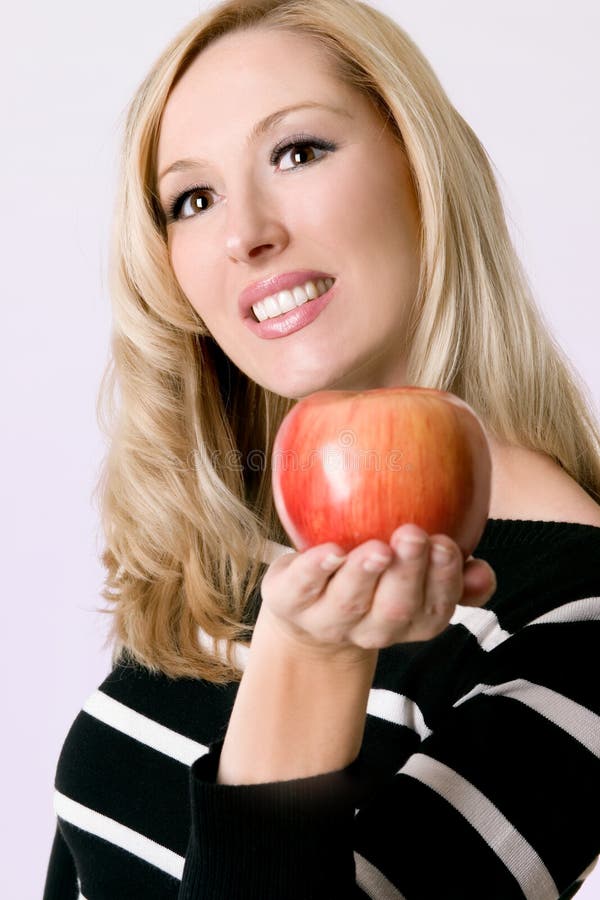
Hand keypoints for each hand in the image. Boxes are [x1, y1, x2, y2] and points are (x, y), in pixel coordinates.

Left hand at [258, 524, 496, 658]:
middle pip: (394, 610)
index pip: (434, 610)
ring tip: (378, 547)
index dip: (443, 581)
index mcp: (408, 622)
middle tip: (414, 535)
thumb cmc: (375, 578)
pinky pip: (302, 587)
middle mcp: (369, 629)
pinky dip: (316, 569)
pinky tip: (331, 550)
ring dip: (365, 575)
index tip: (445, 544)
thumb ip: (453, 571)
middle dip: (408, 573)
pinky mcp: (288, 601)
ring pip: (349, 603)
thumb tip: (483, 572)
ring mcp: (326, 620)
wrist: (307, 608)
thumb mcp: (415, 575)